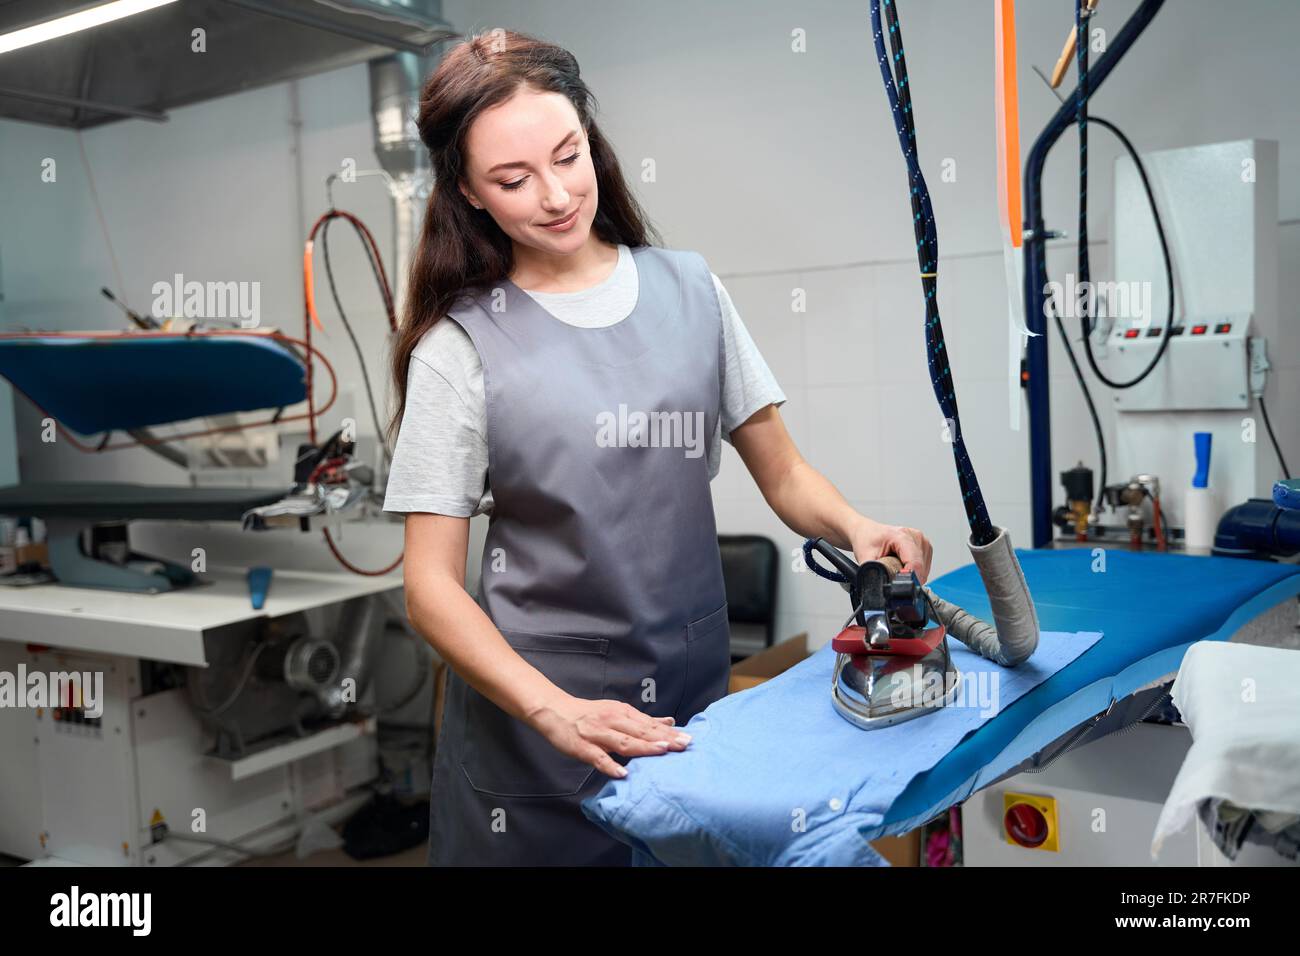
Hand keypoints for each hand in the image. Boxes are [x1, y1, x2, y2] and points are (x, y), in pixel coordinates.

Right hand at [528, 694, 692, 778]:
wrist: (555, 711)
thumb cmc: (589, 714)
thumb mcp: (618, 711)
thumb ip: (643, 720)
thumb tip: (670, 723)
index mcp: (622, 713)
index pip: (649, 724)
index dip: (669, 733)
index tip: (689, 738)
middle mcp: (612, 721)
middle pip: (641, 731)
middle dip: (664, 739)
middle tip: (685, 745)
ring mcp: (597, 734)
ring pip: (624, 742)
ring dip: (644, 747)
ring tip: (662, 752)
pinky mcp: (583, 747)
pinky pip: (598, 758)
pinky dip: (610, 765)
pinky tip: (623, 773)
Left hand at [849, 517, 933, 583]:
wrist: (867, 532)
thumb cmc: (866, 540)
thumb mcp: (866, 558)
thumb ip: (873, 573)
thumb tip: (880, 588)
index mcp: (901, 536)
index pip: (914, 563)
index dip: (909, 579)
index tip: (900, 587)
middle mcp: (915, 536)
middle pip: (921, 568)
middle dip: (908, 578)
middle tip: (892, 574)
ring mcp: (922, 541)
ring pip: (924, 570)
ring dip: (912, 575)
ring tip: (896, 566)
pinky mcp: (925, 547)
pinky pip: (924, 568)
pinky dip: (914, 572)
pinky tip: (902, 564)